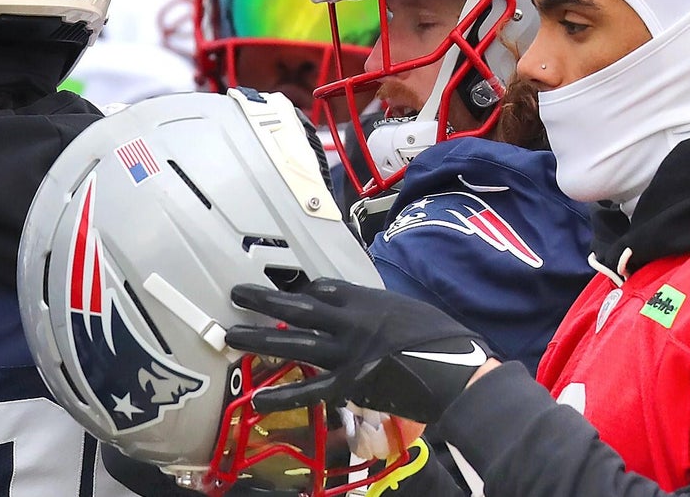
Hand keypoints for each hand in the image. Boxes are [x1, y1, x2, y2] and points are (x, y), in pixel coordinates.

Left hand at [224, 278, 493, 422]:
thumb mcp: (411, 311)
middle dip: (266, 300)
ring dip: (262, 338)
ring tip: (232, 334)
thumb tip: (376, 317)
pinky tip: (259, 398)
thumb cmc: (443, 337)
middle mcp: (352, 321)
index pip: (327, 289)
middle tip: (237, 294)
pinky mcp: (352, 383)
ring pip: (297, 341)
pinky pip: (312, 390)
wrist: (457, 367)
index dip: (305, 291)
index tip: (292, 292)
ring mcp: (348, 352)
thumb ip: (385, 313)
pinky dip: (285, 395)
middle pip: (300, 307)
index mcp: (369, 301)